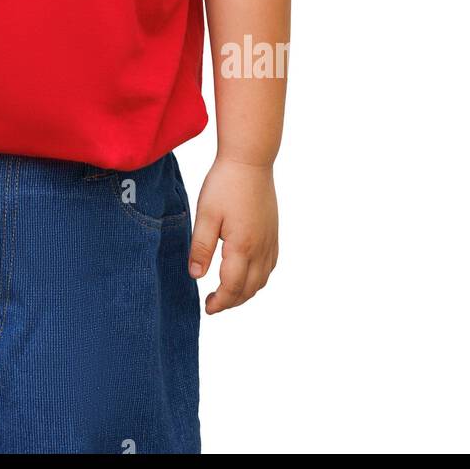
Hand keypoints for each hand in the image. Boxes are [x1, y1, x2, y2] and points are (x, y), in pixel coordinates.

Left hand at [188, 157, 278, 313]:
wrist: (250, 160)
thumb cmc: (225, 184)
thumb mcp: (206, 215)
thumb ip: (201, 247)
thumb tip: (196, 276)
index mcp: (243, 246)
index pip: (232, 287)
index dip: (219, 302)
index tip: (207, 307)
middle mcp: (261, 248)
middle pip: (250, 289)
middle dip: (232, 302)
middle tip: (213, 304)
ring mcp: (271, 241)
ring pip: (262, 280)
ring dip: (245, 292)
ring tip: (227, 293)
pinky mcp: (274, 233)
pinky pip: (270, 266)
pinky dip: (258, 279)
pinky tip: (246, 275)